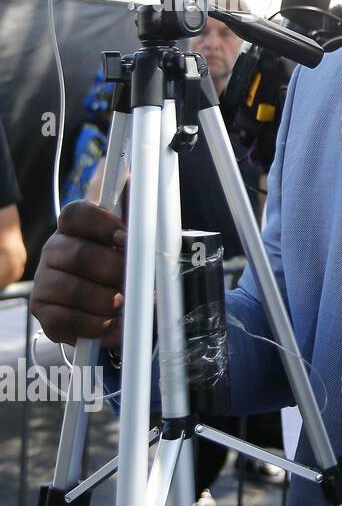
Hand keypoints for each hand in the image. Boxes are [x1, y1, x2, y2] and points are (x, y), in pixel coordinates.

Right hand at [30, 201, 126, 347]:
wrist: (116, 308)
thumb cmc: (125, 269)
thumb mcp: (135, 242)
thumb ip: (134, 215)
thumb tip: (136, 181)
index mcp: (75, 228)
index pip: (77, 213)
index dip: (101, 224)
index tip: (125, 237)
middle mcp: (54, 250)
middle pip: (78, 254)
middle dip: (112, 269)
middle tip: (132, 280)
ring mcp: (44, 280)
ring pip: (72, 288)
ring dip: (106, 300)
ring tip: (123, 305)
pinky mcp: (42, 310)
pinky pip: (65, 319)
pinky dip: (94, 324)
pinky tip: (110, 324)